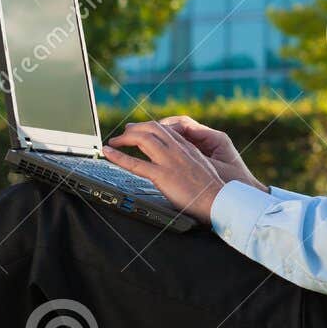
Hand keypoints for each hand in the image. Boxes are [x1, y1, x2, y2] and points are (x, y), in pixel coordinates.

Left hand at [103, 120, 260, 221]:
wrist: (218, 200)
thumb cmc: (212, 190)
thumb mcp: (202, 167)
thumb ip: (189, 161)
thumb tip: (181, 164)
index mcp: (187, 148)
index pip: (164, 130)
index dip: (147, 127)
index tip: (137, 130)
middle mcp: (177, 150)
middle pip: (152, 128)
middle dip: (135, 128)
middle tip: (123, 133)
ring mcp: (169, 161)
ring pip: (143, 139)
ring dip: (125, 138)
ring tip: (113, 142)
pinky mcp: (162, 175)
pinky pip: (136, 163)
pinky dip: (118, 156)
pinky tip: (108, 152)